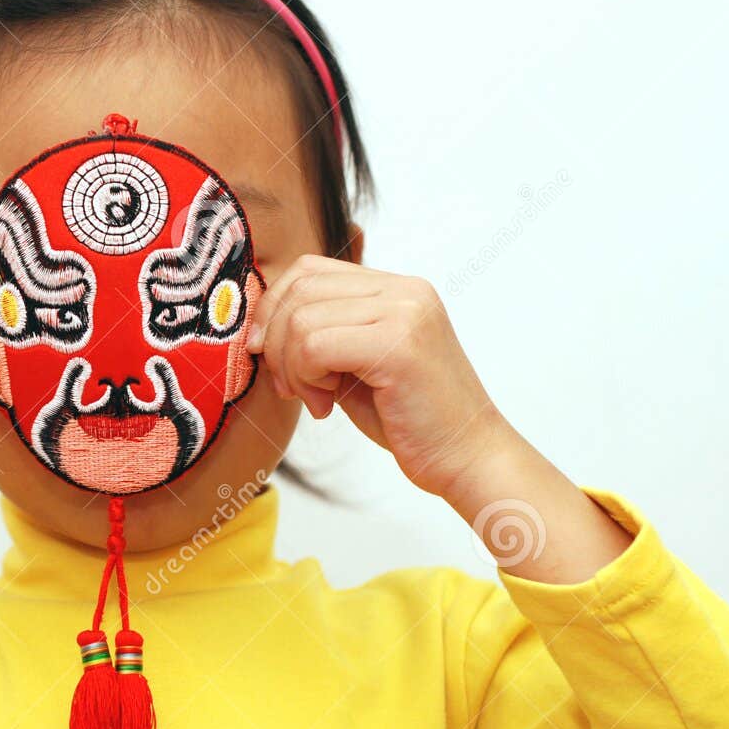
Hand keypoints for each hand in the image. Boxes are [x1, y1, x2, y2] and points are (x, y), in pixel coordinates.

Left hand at [249, 255, 516, 500]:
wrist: (467, 458)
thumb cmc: (409, 419)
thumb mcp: (356, 364)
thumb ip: (322, 334)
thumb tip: (261, 327)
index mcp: (396, 288)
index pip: (309, 270)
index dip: (274, 310)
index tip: (270, 355)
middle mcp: (405, 289)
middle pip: (299, 289)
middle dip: (276, 342)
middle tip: (291, 387)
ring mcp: (405, 312)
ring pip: (301, 320)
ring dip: (292, 368)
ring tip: (317, 399)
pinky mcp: (399, 345)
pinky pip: (314, 346)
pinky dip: (305, 379)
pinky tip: (326, 406)